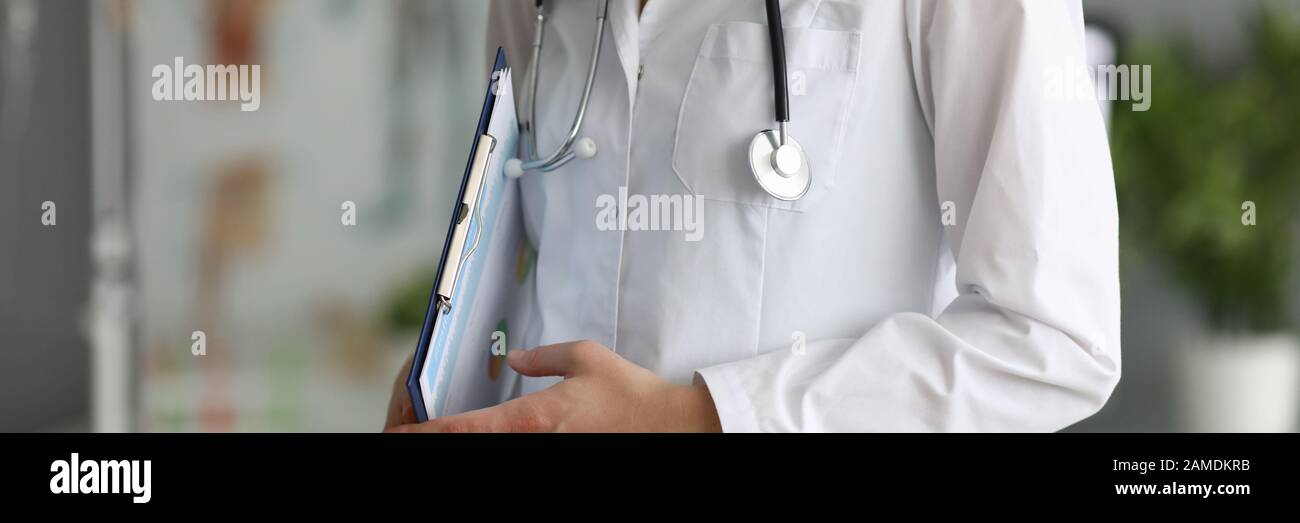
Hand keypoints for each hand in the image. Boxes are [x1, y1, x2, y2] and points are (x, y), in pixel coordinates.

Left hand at [386, 341, 722, 432]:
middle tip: (406, 433)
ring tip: (440, 433)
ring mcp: (546, 456)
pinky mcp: (563, 457)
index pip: (465, 428)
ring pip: (495, 452)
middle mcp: (532, 443)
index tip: (400, 433)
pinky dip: (497, 444)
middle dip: (438, 440)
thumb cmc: (629, 392)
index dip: (427, 432)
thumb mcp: (583, 357)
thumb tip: (515, 358)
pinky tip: (488, 435)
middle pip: (472, 448)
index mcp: (531, 418)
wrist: (668, 426)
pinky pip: (520, 453)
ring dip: (467, 441)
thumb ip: (542, 357)